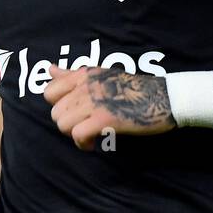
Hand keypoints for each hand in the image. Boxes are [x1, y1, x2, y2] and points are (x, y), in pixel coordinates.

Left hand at [43, 65, 175, 150]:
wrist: (163, 97)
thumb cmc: (133, 88)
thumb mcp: (101, 75)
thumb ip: (72, 75)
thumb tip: (49, 68)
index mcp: (84, 75)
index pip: (49, 92)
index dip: (59, 106)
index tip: (74, 112)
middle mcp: (86, 86)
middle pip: (55, 113)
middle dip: (67, 124)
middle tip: (84, 126)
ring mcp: (95, 102)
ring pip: (63, 125)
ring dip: (75, 134)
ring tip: (90, 135)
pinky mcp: (105, 119)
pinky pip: (78, 135)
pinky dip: (83, 144)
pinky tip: (93, 144)